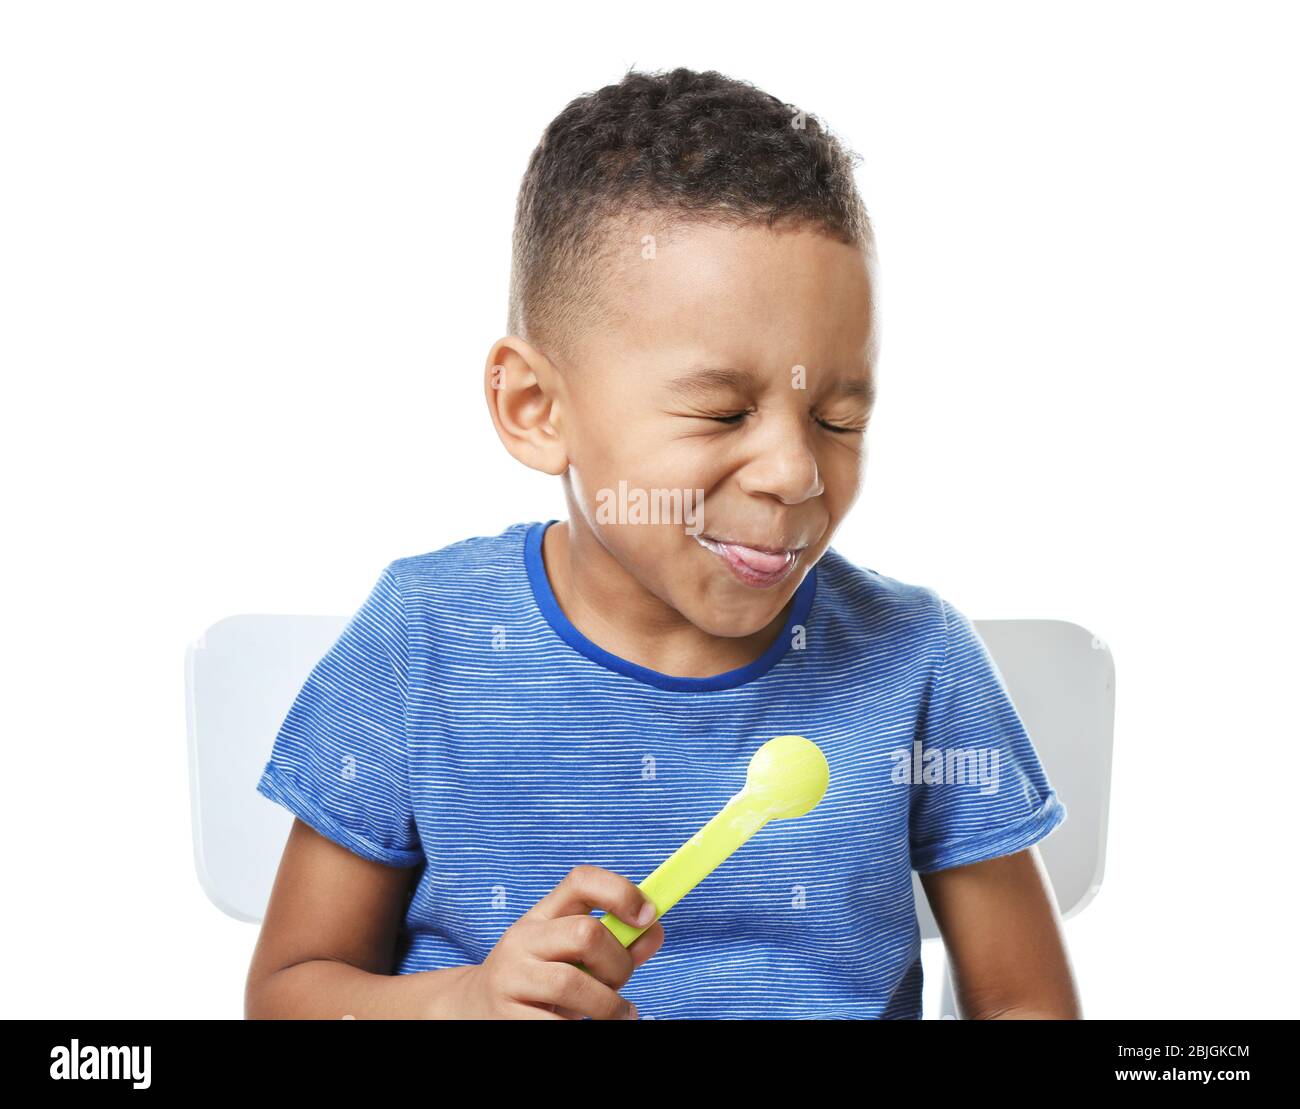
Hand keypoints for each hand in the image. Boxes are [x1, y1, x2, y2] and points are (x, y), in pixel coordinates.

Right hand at [445, 865, 664, 1018]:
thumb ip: (614, 943)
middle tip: (621, 985)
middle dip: (618, 963)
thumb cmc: (540, 979)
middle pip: (585, 933)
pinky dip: (582, 1027)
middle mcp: (522, 939)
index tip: (648, 916)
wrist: (474, 1008)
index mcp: (543, 915)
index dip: (620, 892)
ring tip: (617, 1015)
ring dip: (608, 1004)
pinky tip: (585, 1026)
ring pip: (572, 982)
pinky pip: (555, 1023)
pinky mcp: (505, 1016)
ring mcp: (510, 977)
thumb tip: (654, 932)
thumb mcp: (570, 953)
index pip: (581, 881)